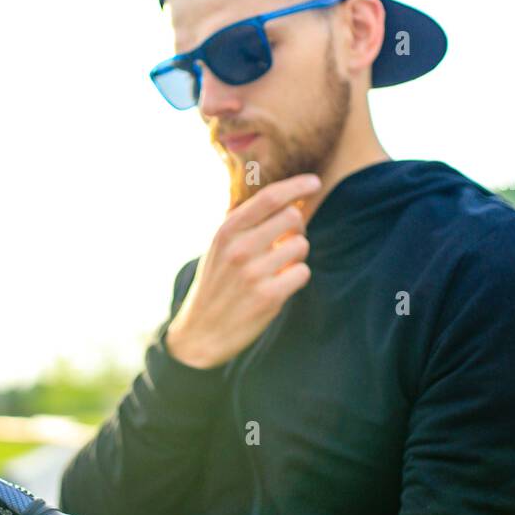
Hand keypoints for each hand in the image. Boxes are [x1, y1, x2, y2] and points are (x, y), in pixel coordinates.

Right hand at [165, 173, 322, 368]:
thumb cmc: (216, 284)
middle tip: (286, 242)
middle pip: (292, 218)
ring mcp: (253, 273)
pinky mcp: (268, 297)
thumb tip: (289, 200)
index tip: (314, 182)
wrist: (200, 332)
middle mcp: (239, 249)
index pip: (269, 197)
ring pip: (301, 246)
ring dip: (296, 255)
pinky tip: (280, 285)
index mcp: (226, 231)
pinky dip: (296, 277)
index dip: (296, 186)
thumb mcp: (220, 247)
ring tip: (278, 267)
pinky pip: (302, 272)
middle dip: (296, 228)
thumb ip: (247, 224)